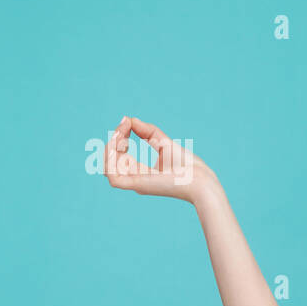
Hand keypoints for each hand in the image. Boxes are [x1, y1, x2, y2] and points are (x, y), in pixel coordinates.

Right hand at [102, 116, 218, 204]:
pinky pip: (112, 176)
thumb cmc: (187, 164)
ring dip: (110, 148)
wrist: (199, 177)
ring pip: (107, 168)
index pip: (119, 155)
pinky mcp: (138, 185)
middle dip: (113, 140)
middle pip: (111, 160)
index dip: (118, 137)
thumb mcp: (162, 142)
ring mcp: (135, 183)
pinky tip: (122, 143)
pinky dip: (112, 159)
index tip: (127, 123)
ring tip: (122, 134)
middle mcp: (135, 179)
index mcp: (140, 172)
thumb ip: (146, 131)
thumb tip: (129, 119)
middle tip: (125, 126)